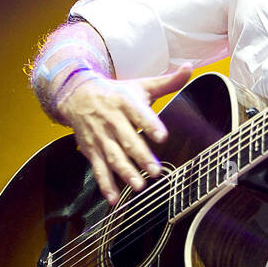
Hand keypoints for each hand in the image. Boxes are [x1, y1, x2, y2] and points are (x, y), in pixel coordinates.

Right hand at [57, 65, 191, 204]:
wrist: (77, 95)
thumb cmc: (116, 93)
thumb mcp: (140, 85)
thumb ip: (167, 82)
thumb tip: (190, 68)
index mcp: (125, 102)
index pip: (139, 114)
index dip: (150, 124)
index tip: (162, 136)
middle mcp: (112, 120)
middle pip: (128, 140)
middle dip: (141, 156)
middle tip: (155, 171)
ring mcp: (101, 137)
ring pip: (113, 156)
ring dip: (125, 172)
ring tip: (139, 186)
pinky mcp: (91, 150)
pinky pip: (98, 169)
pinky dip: (105, 184)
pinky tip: (114, 198)